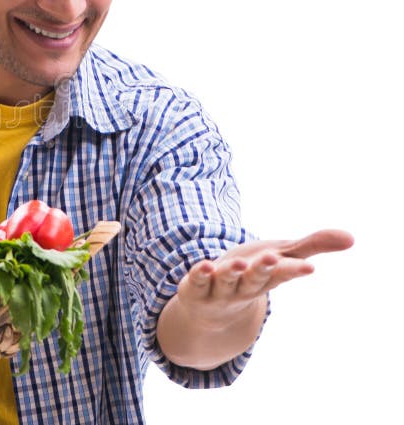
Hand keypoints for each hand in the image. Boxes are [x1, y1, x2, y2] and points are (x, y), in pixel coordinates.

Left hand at [176, 229, 353, 328]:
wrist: (212, 308)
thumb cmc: (253, 275)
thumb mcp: (280, 257)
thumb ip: (311, 246)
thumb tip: (351, 238)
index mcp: (267, 279)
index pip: (282, 274)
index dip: (293, 270)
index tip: (309, 266)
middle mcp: (244, 288)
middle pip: (255, 279)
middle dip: (263, 270)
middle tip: (273, 259)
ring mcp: (219, 290)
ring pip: (226, 281)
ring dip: (233, 273)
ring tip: (240, 263)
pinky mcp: (195, 288)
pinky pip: (197, 281)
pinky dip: (200, 274)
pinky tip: (205, 265)